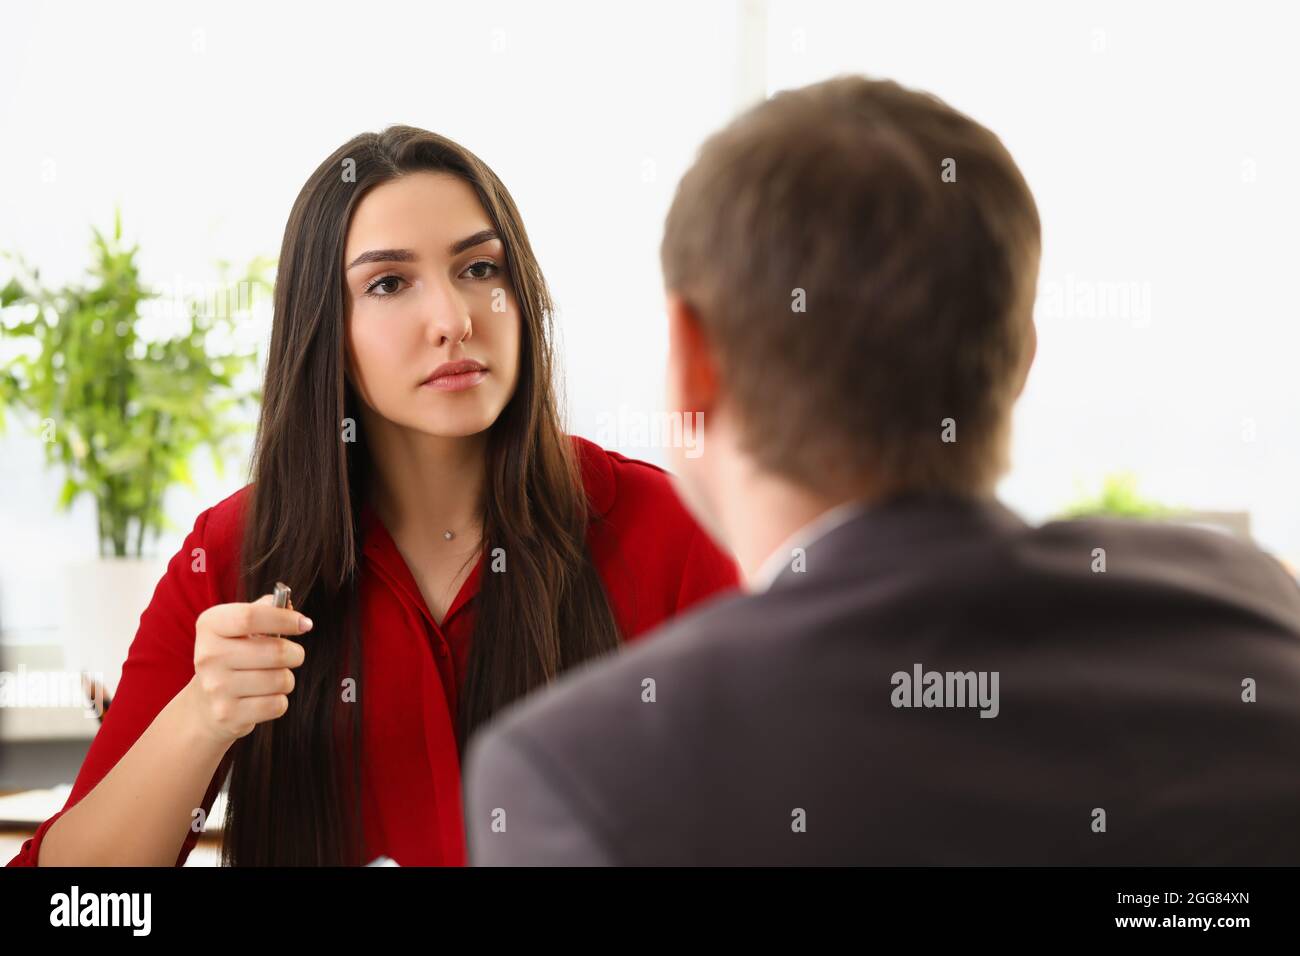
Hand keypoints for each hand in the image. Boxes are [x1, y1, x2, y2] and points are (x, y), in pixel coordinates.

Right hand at [187, 593, 312, 744]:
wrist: (204, 706)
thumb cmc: (232, 657)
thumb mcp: (238, 628)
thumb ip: (264, 609)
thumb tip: (289, 605)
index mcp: (210, 625)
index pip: (250, 616)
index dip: (284, 619)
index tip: (305, 624)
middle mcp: (208, 656)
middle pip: (276, 651)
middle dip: (296, 653)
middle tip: (294, 655)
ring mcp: (216, 687)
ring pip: (281, 680)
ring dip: (287, 679)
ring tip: (274, 677)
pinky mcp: (228, 714)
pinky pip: (277, 704)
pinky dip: (279, 700)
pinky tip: (264, 697)